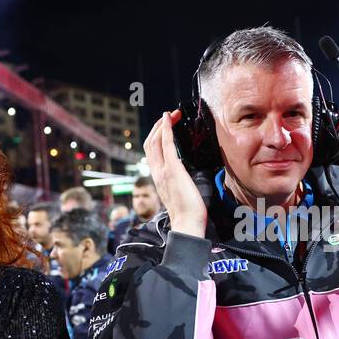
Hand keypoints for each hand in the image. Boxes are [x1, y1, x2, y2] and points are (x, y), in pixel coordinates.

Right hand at [144, 109, 206, 237]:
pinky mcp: (172, 169)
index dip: (157, 137)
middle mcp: (156, 173)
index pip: (152, 153)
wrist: (187, 223)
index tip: (167, 127)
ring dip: (162, 125)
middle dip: (158, 127)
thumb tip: (186, 175)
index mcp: (158, 178)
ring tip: (171, 115)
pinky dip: (166, 129)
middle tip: (169, 116)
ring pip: (155, 141)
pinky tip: (169, 119)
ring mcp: (162, 170)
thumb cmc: (189, 212)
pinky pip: (166, 144)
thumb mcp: (181, 193)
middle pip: (150, 144)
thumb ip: (179, 181)